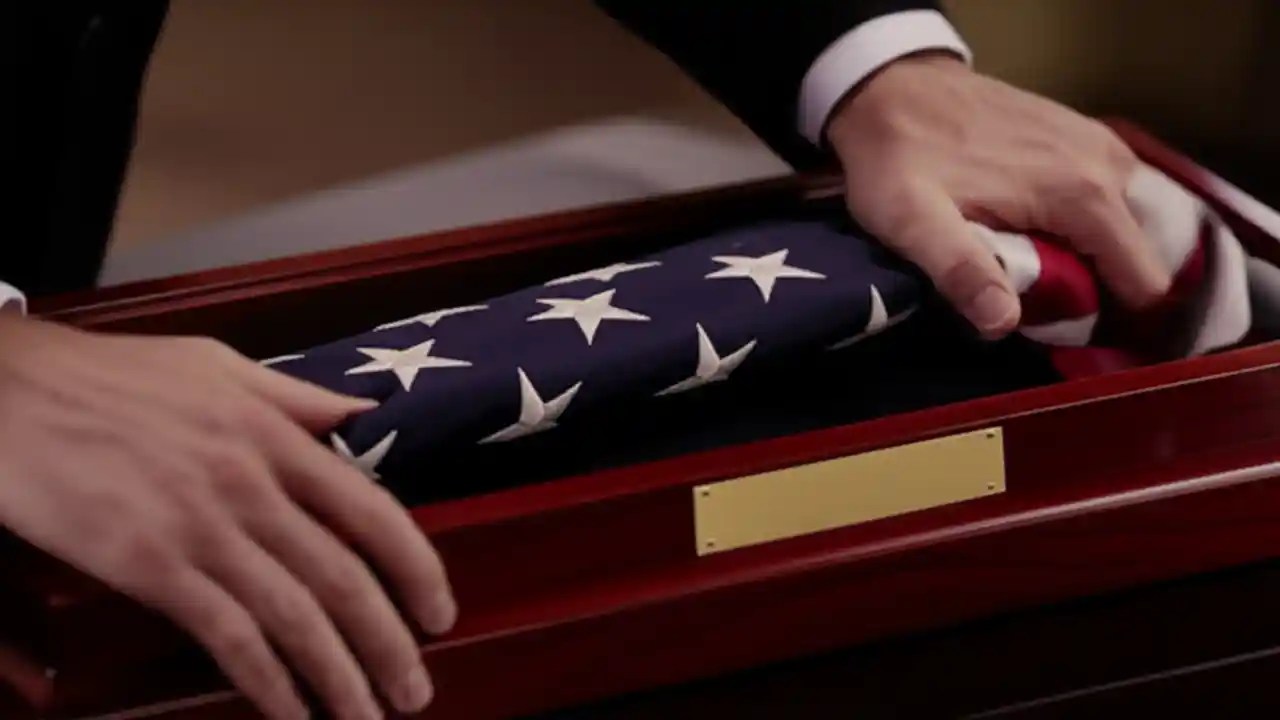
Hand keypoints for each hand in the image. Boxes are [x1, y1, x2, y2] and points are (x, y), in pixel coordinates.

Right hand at [0, 315, 454, 719]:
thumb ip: (295, 397)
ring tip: (367, 716)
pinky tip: (291, 710)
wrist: (10, 389)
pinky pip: (225, 633)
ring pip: (293, 616)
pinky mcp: (147, 564)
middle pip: (342, 579)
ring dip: (338, 676)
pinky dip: (266, 680)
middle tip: (416, 690)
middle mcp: (251, 484)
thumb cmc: (110, 375)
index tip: (441, 612)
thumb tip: (361, 414)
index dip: (416, 569)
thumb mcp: (216, 364)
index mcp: (274, 434)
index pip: (372, 512)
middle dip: (388, 643)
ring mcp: (200, 527)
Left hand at [826, 52, 1171, 337]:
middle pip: (1140, 254)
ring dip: (1094, 255)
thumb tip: (1005, 323)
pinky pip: (1110, 194)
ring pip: (1128, 224)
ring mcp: (1099, 143)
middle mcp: (1108, 165)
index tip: (1068, 331)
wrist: (889, 87)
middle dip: (1103, 288)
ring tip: (1038, 270)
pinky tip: (1041, 234)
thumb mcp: (914, 224)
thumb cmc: (898, 158)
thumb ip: (963, 272)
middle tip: (1041, 301)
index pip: (1144, 281)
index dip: (1112, 316)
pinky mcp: (1082, 133)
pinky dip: (1087, 222)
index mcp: (1083, 195)